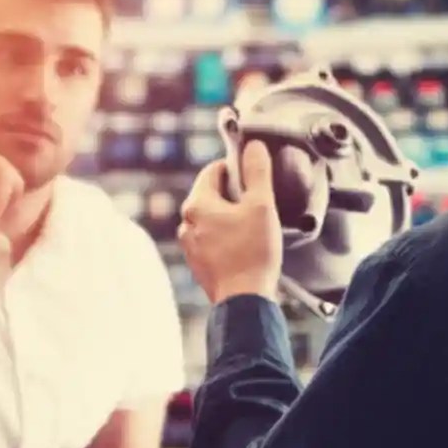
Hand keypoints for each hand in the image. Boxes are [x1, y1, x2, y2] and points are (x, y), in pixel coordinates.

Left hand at [178, 141, 282, 303]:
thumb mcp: (262, 205)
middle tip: (259, 206)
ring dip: (232, 217)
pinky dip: (228, 237)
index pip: (214, 170)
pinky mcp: (198, 263)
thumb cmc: (252, 253)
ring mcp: (190, 245)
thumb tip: (254, 147)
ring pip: (213, 218)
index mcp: (197, 205)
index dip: (236, 167)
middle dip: (236, 195)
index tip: (253, 175)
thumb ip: (258, 172)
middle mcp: (186, 223)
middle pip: (213, 194)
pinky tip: (246, 248)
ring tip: (255, 230)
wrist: (244, 301)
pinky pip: (213, 239)